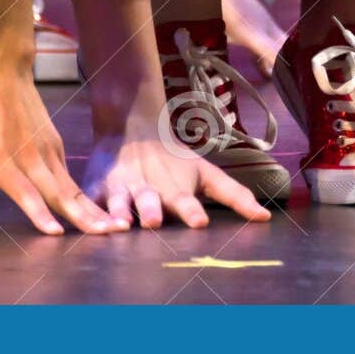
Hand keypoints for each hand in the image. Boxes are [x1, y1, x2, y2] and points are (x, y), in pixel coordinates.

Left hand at [0, 66, 124, 234]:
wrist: (0, 70)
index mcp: (0, 161)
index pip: (25, 192)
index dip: (39, 213)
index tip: (55, 233)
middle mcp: (28, 158)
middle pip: (60, 192)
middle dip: (84, 216)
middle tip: (109, 234)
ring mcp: (47, 151)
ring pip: (72, 187)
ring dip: (93, 209)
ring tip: (115, 228)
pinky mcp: (56, 147)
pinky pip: (71, 178)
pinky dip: (85, 197)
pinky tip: (98, 214)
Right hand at [82, 127, 270, 228]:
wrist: (130, 129)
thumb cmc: (174, 160)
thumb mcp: (206, 174)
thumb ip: (235, 196)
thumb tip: (266, 218)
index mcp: (176, 188)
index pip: (186, 201)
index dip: (191, 211)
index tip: (199, 221)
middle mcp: (148, 190)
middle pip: (151, 202)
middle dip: (153, 211)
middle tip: (155, 221)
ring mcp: (121, 190)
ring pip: (120, 203)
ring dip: (121, 213)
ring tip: (122, 224)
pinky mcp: (96, 191)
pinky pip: (90, 204)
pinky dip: (89, 213)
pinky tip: (89, 223)